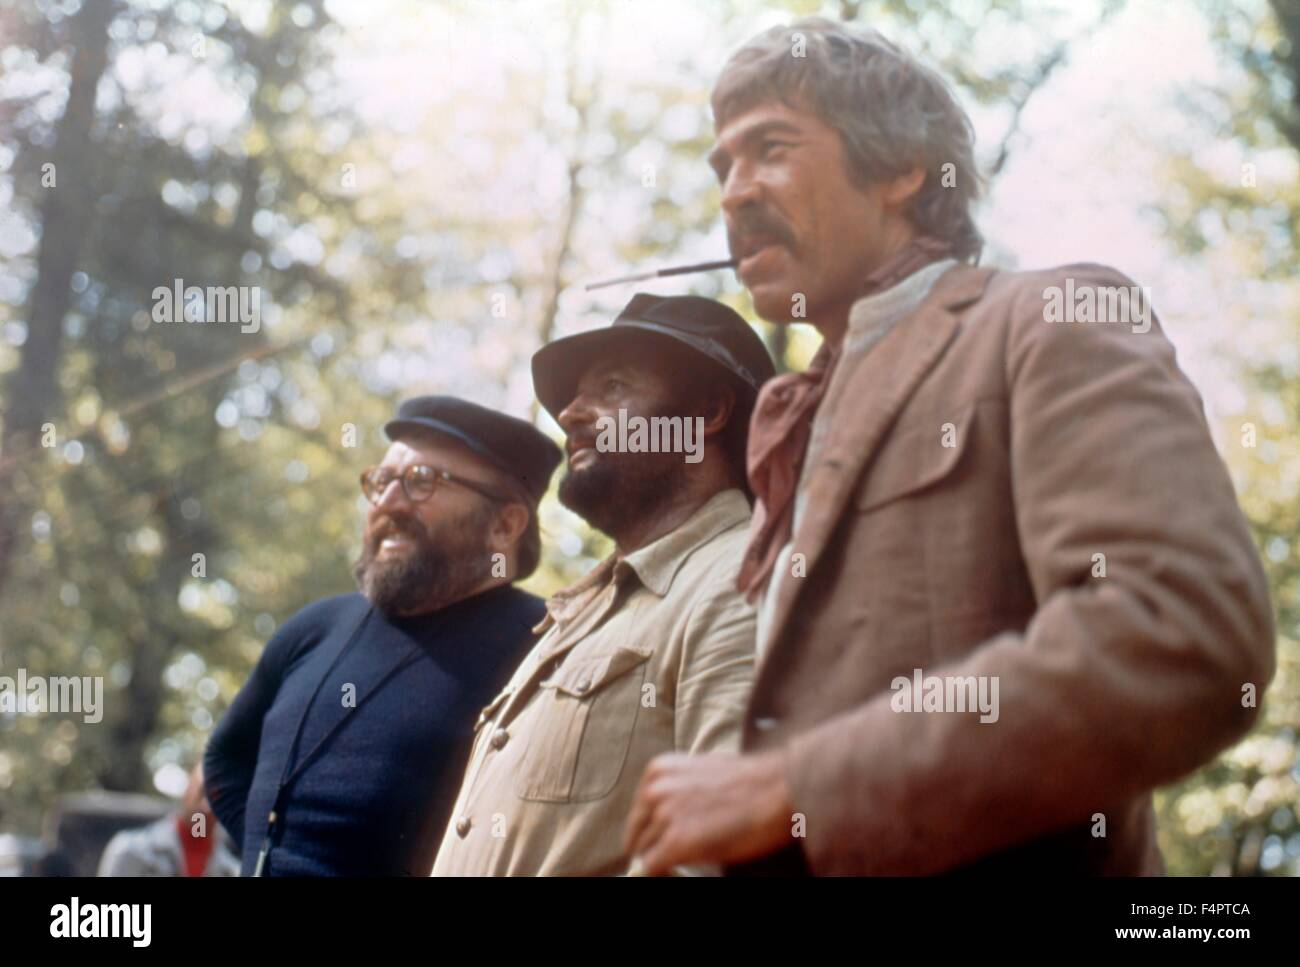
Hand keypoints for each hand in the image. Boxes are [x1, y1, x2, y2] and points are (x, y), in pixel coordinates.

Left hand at [623, 750, 796, 873]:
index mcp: (658, 771)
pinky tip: (678, 870)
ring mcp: (663, 817)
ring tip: (685, 861)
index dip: (648, 833)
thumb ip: (676, 792)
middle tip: (670, 859)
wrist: (778, 789)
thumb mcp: (700, 774)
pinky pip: (652, 867)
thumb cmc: (750, 782)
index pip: (638, 813)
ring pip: (646, 852)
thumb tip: (666, 820)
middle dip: (653, 847)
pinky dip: (662, 872)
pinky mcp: (676, 843)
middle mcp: (655, 791)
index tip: (655, 845)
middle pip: (638, 834)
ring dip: (662, 859)